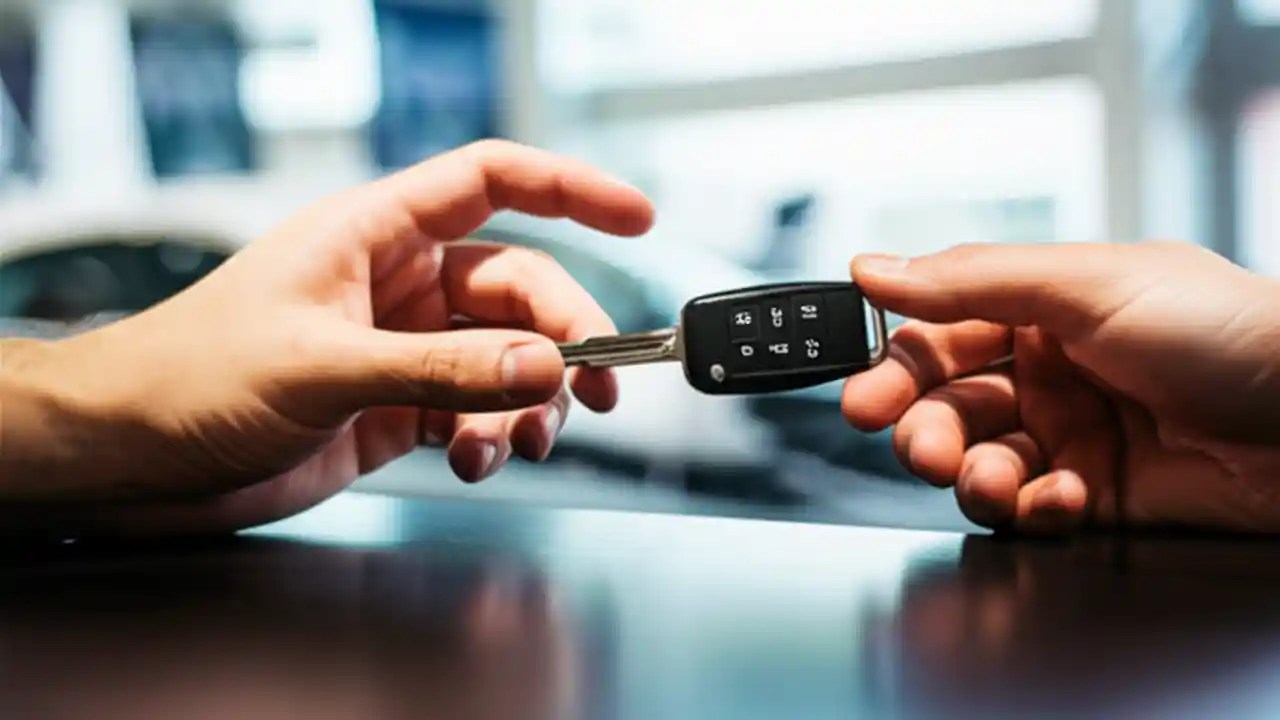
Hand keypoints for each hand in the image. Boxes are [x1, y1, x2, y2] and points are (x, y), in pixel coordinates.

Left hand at [0, 140, 653, 536]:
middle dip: (562, 337)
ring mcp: (402, 346)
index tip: (638, 217)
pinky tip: (478, 459)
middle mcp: (398, 282)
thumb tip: (542, 367)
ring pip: (504, 358)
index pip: (492, 182)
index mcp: (375, 233)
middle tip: (591, 387)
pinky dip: (492, 437)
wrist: (137, 454)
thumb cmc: (193, 376)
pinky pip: (475, 410)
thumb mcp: (324, 367)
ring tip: (521, 441)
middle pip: (518, 288)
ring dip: (527, 402)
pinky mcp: (396, 406)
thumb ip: (440, 370)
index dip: (571, 189)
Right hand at [842, 241, 1279, 533]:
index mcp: (1042, 309)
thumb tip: (874, 268)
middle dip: (925, 431)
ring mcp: (1072, 435)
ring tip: (991, 478)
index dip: (895, 367)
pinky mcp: (1096, 496)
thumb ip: (970, 279)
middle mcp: (1050, 371)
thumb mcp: (1087, 284)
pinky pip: (1032, 508)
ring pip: (980, 463)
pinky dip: (1035, 507)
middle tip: (921, 446)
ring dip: (973, 475)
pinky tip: (1065, 494)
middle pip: (948, 407)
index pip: (939, 336)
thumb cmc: (1228, 330)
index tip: (863, 395)